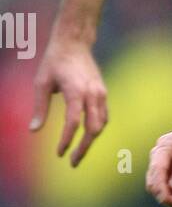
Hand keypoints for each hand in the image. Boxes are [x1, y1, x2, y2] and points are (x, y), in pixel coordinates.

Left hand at [30, 39, 108, 166]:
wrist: (74, 43)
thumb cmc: (54, 62)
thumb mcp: (41, 83)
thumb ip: (40, 108)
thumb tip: (33, 131)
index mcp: (76, 91)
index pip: (73, 122)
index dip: (67, 140)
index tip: (59, 153)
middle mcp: (92, 94)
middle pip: (93, 128)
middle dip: (84, 148)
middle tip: (72, 162)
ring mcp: (101, 93)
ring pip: (101, 124)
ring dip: (91, 141)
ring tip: (78, 153)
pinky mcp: (103, 93)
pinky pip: (103, 117)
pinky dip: (95, 129)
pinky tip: (86, 137)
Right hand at [146, 124, 171, 206]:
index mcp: (165, 147)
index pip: (156, 170)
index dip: (159, 187)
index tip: (167, 201)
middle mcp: (159, 157)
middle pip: (155, 184)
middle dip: (170, 199)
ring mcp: (163, 167)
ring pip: (161, 191)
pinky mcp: (169, 174)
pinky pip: (169, 192)